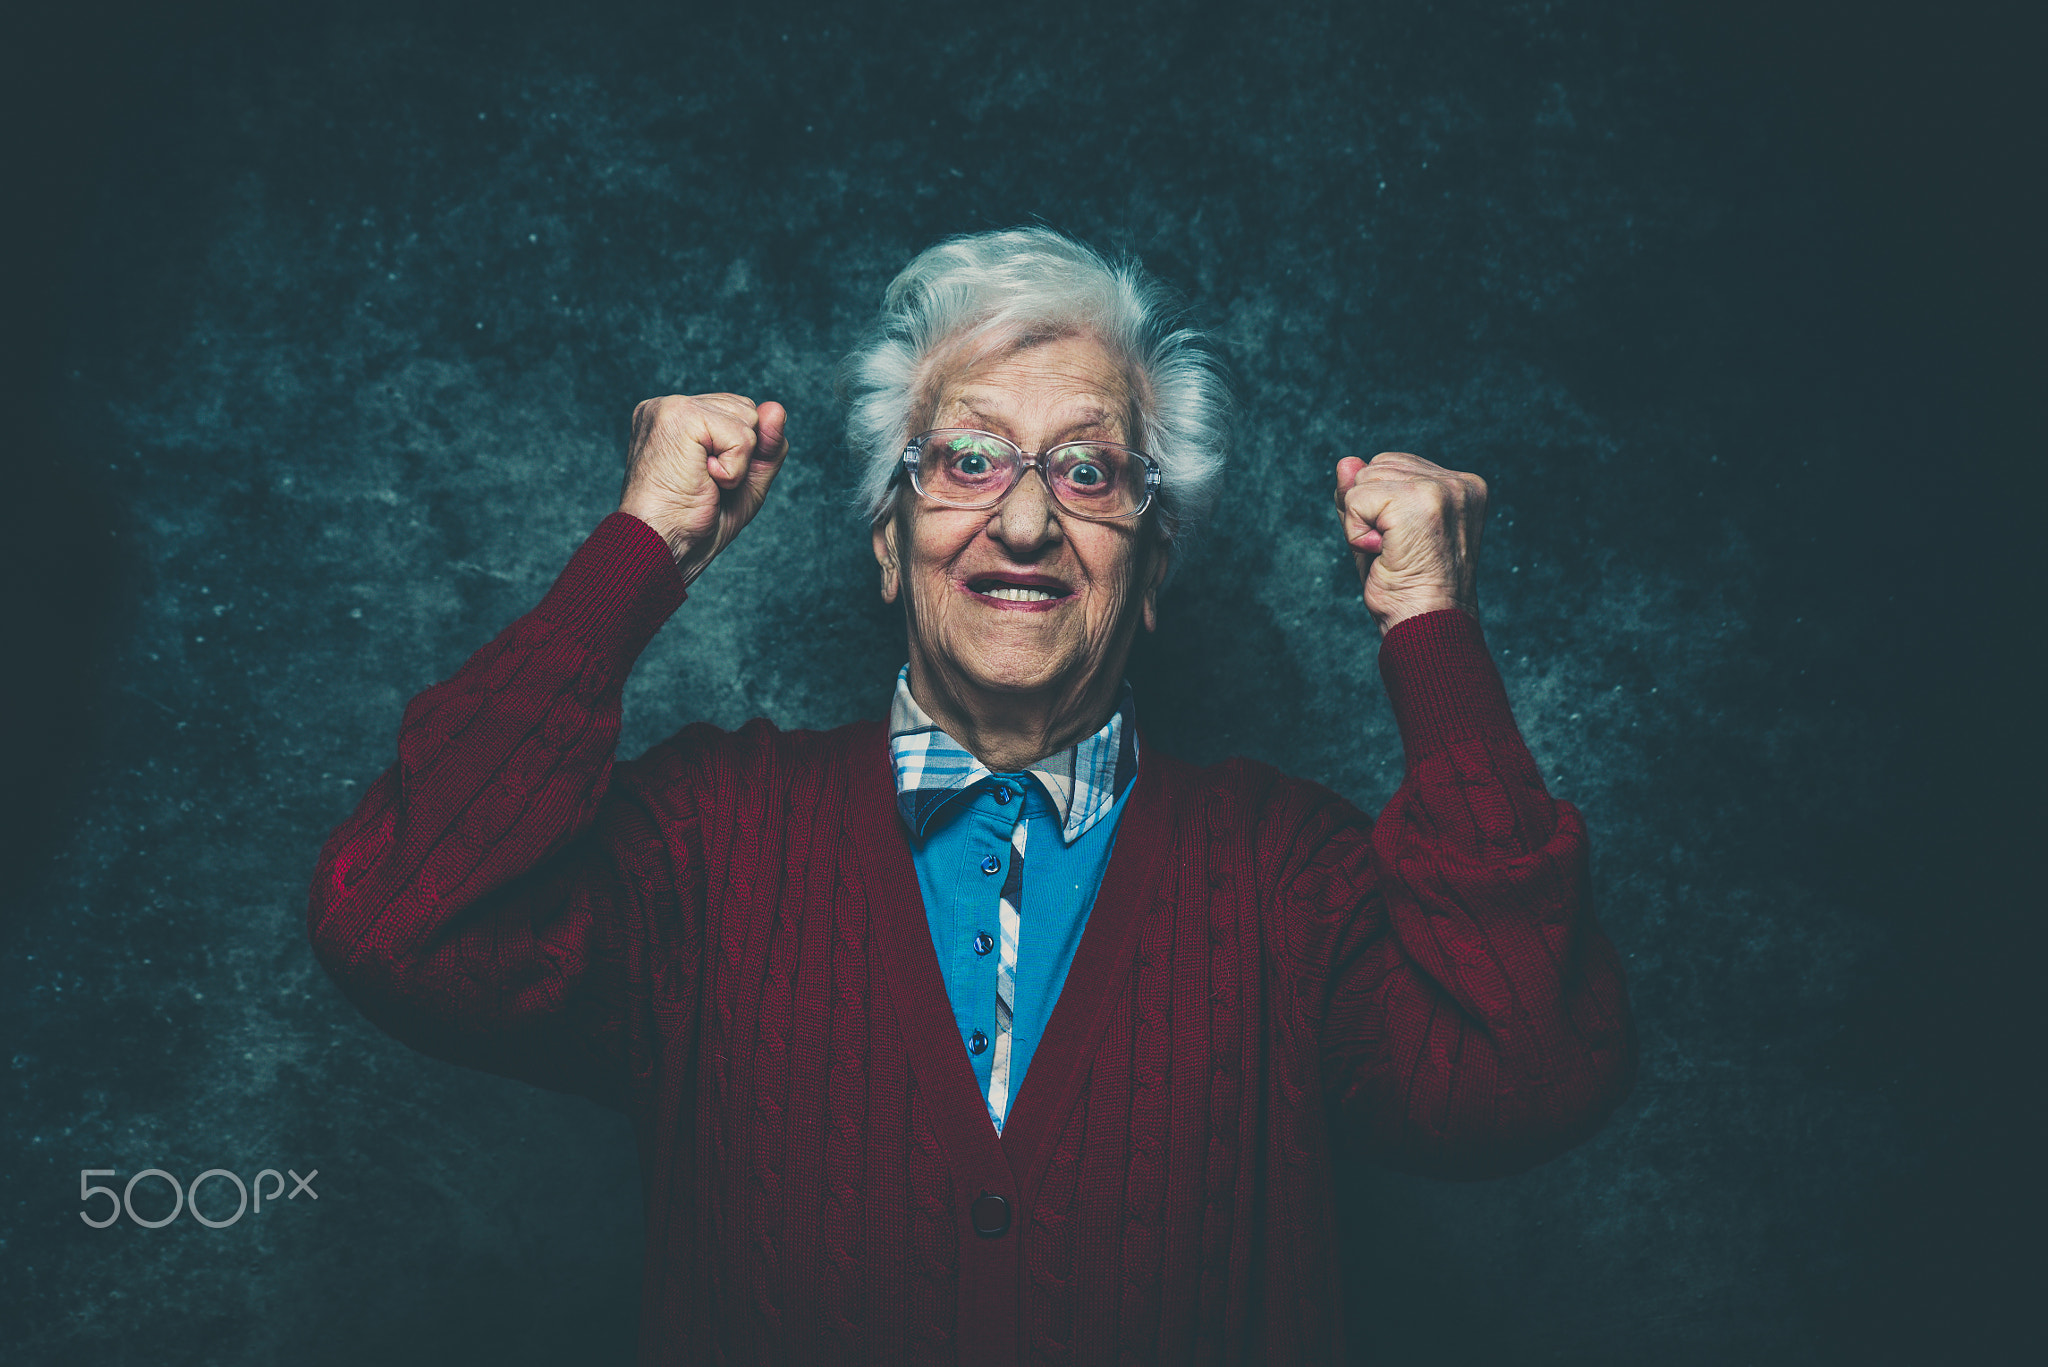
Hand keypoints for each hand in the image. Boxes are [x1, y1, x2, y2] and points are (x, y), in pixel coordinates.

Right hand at [618, 394, 788, 582]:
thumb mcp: (745, 482)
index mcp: (676, 418)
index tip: (705, 479)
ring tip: (701, 481)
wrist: (661, 546)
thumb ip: (766, 445)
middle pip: (747, 408)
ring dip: (738, 463)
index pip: (737, 411)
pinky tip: (702, 481)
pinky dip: (734, 470)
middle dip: (742, 455)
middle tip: (703, 483)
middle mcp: (669, 407)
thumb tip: (777, 408)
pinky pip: (742, 436)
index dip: (741, 453)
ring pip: (749, 418)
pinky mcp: (680, 417)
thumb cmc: (692, 523)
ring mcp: (672, 408)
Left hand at [1333, 451, 1486, 633]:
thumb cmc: (1406, 591)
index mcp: (1461, 487)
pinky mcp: (1422, 500)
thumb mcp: (1378, 534)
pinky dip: (1356, 532)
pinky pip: (1357, 500)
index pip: (1393, 466)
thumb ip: (1362, 497)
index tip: (1404, 544)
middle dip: (1369, 512)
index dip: (1378, 507)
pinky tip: (1385, 554)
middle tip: (1396, 551)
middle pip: (1376, 466)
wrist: (1428, 628)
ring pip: (1364, 480)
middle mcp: (1459, 483)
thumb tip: (1345, 461)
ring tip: (1393, 553)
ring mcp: (1444, 489)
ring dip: (1362, 523)